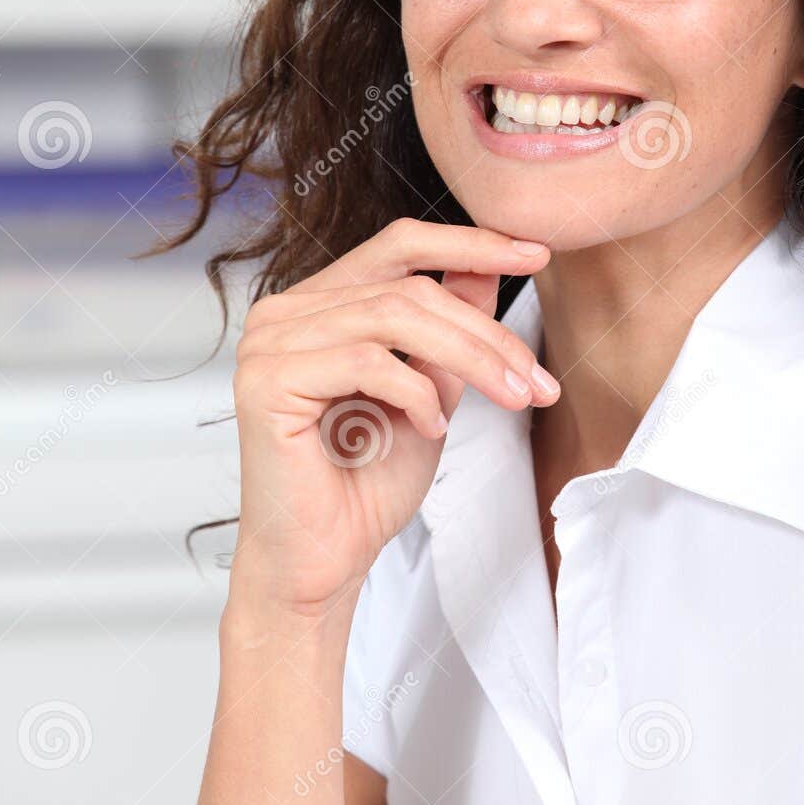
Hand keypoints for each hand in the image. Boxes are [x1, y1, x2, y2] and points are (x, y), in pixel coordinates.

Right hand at [227, 218, 557, 620]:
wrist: (324, 562)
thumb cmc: (367, 486)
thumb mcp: (431, 391)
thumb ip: (449, 330)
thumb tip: (489, 265)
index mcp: (318, 304)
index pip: (399, 245)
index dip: (471, 243)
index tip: (537, 253)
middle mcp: (285, 313)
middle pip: (408, 288)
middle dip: (486, 332)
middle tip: (536, 379)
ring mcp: (268, 342)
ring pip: (394, 317)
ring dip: (469, 359)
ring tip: (507, 401)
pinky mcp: (266, 380)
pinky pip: (364, 361)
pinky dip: (415, 393)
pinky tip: (431, 427)